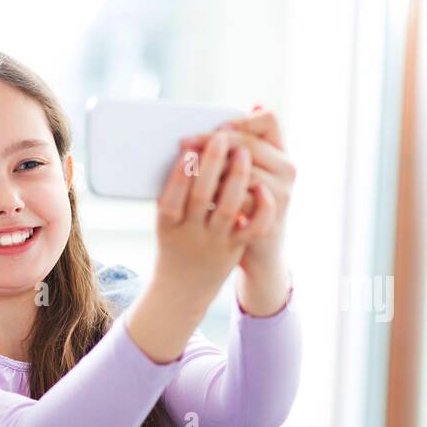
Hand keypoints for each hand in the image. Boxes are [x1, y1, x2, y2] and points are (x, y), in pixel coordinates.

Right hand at [154, 129, 277, 312]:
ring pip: (229, 208)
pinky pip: (253, 227)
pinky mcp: (235, 247)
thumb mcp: (165, 223)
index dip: (179, 176)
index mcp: (167, 227)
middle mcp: (190, 234)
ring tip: (243, 151)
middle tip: (220, 137)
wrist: (183, 289)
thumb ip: (174, 193)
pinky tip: (262, 187)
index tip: (188, 151)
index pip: (170, 200)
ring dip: (236, 177)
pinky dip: (260, 206)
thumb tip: (191, 150)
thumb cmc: (174, 245)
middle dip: (211, 164)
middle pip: (201, 197)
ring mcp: (215, 242)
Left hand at [180, 105, 294, 275]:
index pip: (268, 120)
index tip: (211, 128)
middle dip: (214, 143)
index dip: (239, 121)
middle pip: (250, 143)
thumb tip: (196, 135)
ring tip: (189, 169)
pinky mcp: (268, 220)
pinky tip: (200, 199)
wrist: (257, 253)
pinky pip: (242, 204)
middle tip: (185, 143)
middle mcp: (286, 170)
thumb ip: (228, 154)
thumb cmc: (241, 209)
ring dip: (214, 170)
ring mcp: (281, 195)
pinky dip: (218, 199)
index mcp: (280, 152)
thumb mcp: (239, 178)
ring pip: (246, 172)